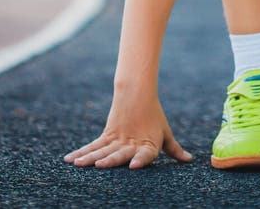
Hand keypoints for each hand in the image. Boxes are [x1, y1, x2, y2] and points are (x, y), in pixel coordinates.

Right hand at [63, 87, 191, 169]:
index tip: (135, 165)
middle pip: (119, 153)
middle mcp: (131, 143)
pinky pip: (92, 146)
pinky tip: (70, 161)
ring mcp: (117, 139)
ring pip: (102, 150)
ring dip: (90, 158)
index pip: (146, 154)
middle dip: (110, 160)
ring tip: (79, 165)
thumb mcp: (165, 133)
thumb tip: (189, 160)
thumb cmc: (154, 117)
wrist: (138, 93)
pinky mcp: (107, 135)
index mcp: (148, 144)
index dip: (141, 160)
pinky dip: (81, 153)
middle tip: (100, 166)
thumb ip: (174, 149)